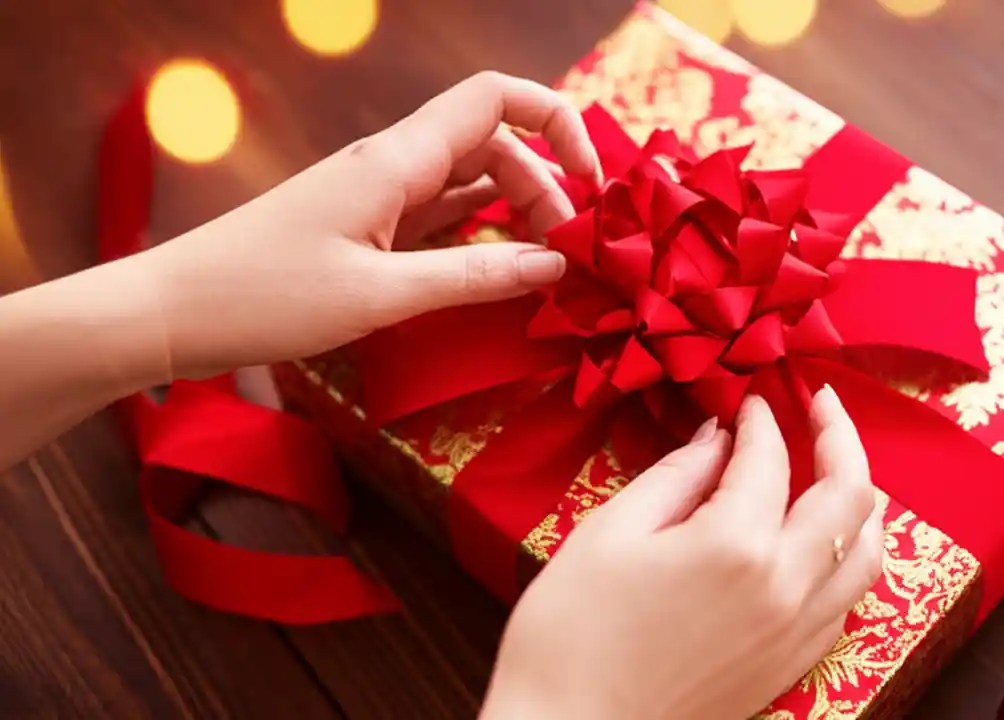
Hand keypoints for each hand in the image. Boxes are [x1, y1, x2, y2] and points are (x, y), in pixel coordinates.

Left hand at [137, 71, 600, 378]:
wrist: (172, 311)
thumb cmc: (265, 297)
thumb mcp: (380, 294)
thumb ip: (473, 275)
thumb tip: (554, 266)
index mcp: (396, 159)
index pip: (496, 100)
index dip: (555, 124)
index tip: (592, 182)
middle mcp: (393, 165)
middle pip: (496, 148)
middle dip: (546, 188)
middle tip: (571, 256)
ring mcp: (379, 196)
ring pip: (472, 183)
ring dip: (517, 214)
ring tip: (549, 265)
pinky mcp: (367, 229)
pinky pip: (442, 217)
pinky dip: (480, 236)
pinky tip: (502, 269)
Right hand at [481, 387, 884, 719]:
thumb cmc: (571, 634)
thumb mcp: (609, 533)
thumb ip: (675, 476)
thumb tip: (718, 438)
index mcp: (735, 545)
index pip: (770, 457)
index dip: (761, 418)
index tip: (748, 399)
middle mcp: (784, 587)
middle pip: (850, 494)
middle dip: (840, 435)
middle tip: (821, 402)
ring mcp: (796, 632)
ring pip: (868, 551)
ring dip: (862, 497)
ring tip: (841, 465)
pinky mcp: (791, 666)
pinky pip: (847, 600)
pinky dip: (850, 556)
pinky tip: (826, 541)